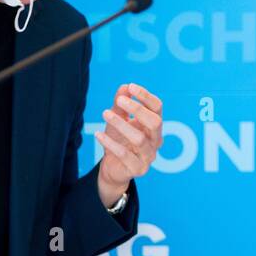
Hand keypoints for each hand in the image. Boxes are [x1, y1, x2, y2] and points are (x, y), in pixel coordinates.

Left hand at [95, 82, 162, 207]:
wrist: (113, 167)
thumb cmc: (119, 140)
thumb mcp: (118, 119)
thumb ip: (121, 105)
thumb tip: (124, 87)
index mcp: (154, 126)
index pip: (157, 108)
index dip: (146, 96)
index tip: (131, 86)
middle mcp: (156, 141)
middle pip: (155, 122)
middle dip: (138, 109)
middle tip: (119, 100)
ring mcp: (149, 156)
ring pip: (139, 139)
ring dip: (121, 124)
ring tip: (105, 113)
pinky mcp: (138, 169)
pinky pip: (124, 154)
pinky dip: (110, 143)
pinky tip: (98, 134)